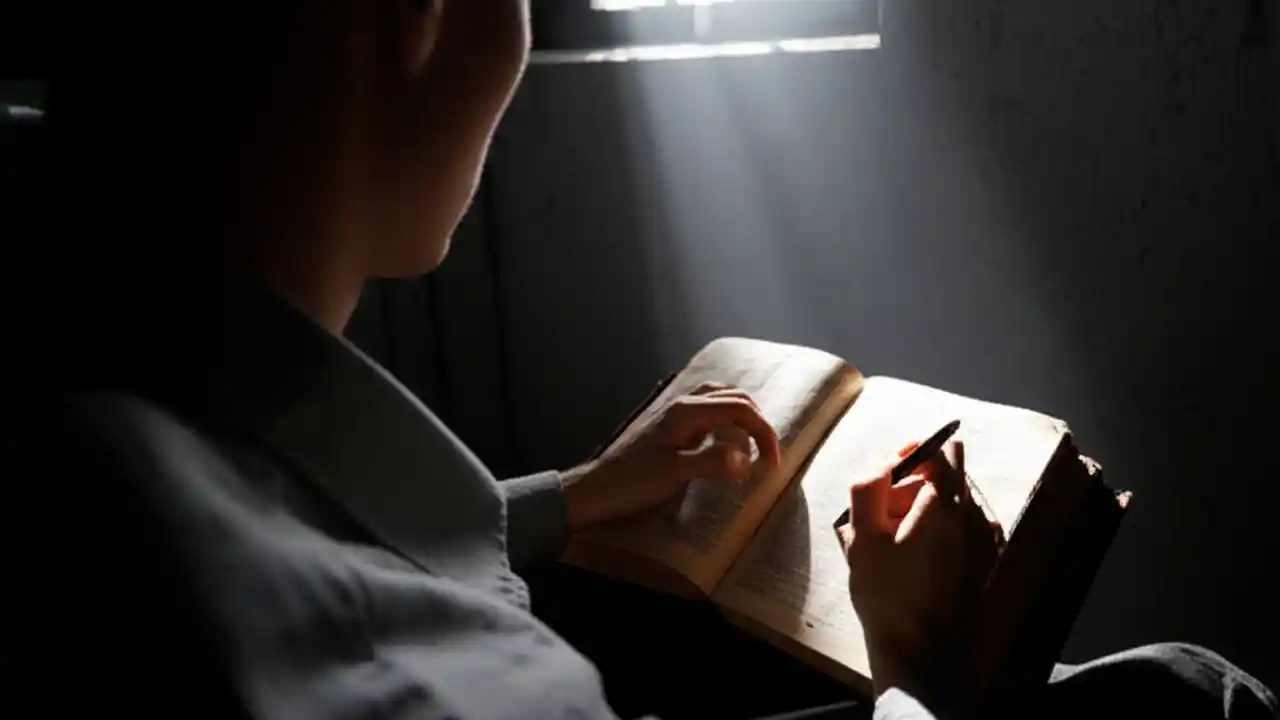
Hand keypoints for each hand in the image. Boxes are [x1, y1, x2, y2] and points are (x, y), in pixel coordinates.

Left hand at [561, 382, 781, 531]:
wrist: (595, 490)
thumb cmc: (632, 483)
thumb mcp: (675, 474)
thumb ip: (712, 462)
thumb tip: (747, 458)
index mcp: (688, 412)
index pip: (740, 409)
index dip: (764, 433)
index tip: (773, 464)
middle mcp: (682, 405)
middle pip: (733, 398)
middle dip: (757, 422)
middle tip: (768, 455)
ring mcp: (673, 414)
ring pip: (718, 399)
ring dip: (741, 416)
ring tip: (752, 443)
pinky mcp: (668, 426)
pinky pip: (706, 411)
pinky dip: (724, 420)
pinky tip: (722, 441)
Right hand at [837, 440, 1000, 712]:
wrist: (925, 656)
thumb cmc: (889, 596)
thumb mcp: (863, 538)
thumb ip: (868, 487)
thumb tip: (883, 459)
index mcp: (945, 504)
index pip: (941, 452)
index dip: (911, 456)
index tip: (887, 477)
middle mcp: (974, 516)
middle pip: (947, 479)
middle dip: (913, 489)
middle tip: (882, 520)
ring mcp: (985, 542)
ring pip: (954, 507)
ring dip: (927, 514)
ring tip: (897, 546)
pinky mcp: (985, 565)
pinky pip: (963, 532)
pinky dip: (941, 535)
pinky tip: (918, 564)